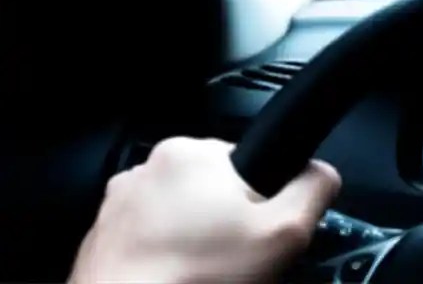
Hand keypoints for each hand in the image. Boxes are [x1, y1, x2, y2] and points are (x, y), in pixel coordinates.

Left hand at [69, 137, 339, 283]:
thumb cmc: (198, 278)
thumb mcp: (284, 234)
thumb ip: (313, 189)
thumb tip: (321, 173)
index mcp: (191, 153)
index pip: (248, 164)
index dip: (263, 202)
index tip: (255, 235)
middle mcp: (148, 167)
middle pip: (213, 189)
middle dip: (226, 221)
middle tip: (231, 260)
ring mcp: (118, 202)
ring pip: (180, 214)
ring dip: (193, 239)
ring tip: (199, 273)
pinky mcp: (101, 235)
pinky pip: (149, 237)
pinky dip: (163, 255)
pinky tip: (174, 278)